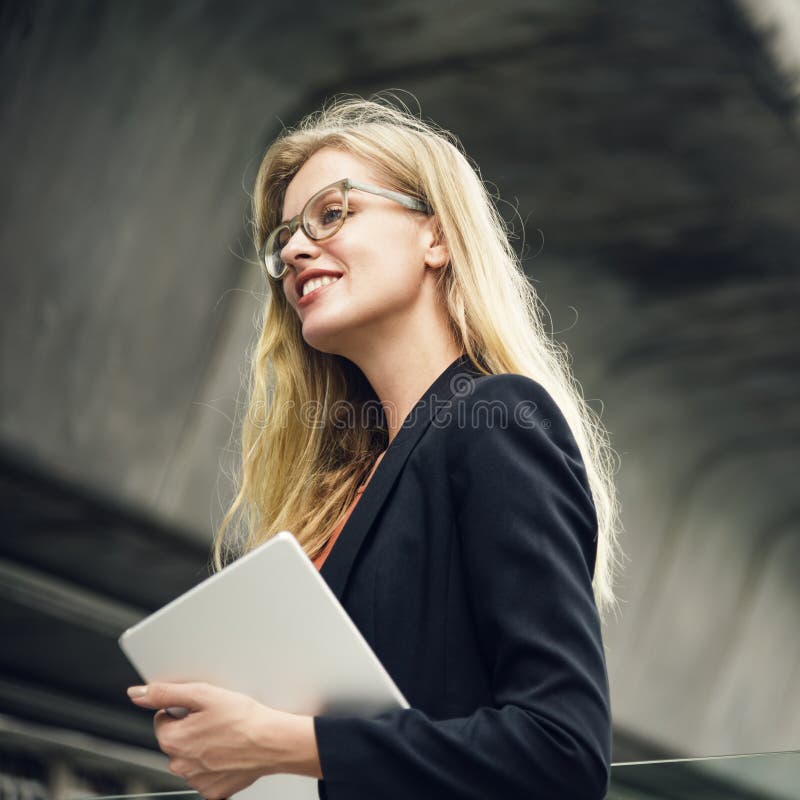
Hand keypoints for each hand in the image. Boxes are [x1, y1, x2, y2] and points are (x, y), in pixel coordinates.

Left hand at [127, 682, 321, 798]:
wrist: (272, 742)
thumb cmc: (243, 718)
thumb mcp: (203, 694)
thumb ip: (165, 693)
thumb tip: (137, 694)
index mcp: (173, 740)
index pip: (162, 718)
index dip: (183, 709)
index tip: (203, 708)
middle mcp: (180, 765)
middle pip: (176, 740)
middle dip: (191, 728)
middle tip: (216, 720)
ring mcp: (197, 781)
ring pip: (190, 758)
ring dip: (202, 747)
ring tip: (226, 735)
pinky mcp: (213, 792)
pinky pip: (205, 775)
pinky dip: (214, 764)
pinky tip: (229, 752)